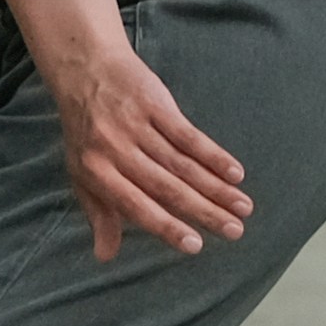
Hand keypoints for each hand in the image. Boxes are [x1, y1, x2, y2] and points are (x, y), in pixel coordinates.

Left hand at [48, 45, 251, 261]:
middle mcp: (116, 150)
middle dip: (204, 211)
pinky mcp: (155, 103)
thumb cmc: (86, 130)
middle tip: (234, 231)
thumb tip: (105, 256)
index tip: (195, 246)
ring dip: (216, 187)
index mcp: (96, 172)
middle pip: (167, 187)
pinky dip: (213, 154)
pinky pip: (188, 134)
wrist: (85, 68)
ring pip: (182, 163)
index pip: (136, 206)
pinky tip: (234, 172)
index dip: (166, 226)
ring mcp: (136, 125)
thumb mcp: (81, 172)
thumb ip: (99, 213)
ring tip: (243, 208)